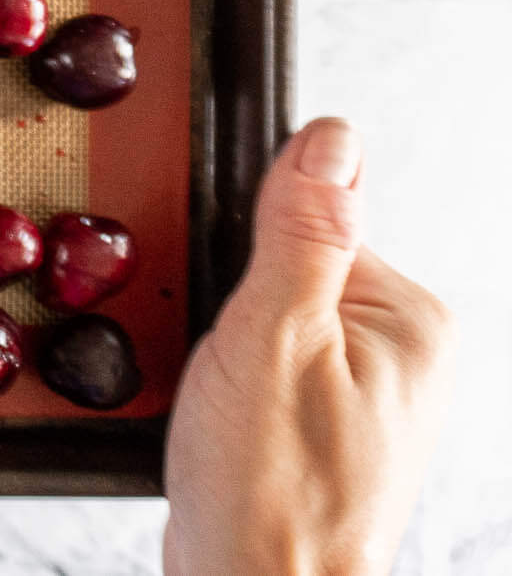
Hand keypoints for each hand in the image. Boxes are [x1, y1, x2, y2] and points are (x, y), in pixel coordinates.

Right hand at [165, 117, 453, 575]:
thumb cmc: (270, 489)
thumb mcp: (272, 338)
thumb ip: (300, 235)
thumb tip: (330, 139)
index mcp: (407, 318)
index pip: (307, 226)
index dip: (242, 259)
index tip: (231, 315)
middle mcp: (399, 351)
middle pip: (281, 271)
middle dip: (229, 310)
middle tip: (224, 371)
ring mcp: (362, 391)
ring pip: (260, 319)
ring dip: (220, 350)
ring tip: (222, 408)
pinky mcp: (320, 421)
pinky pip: (257, 363)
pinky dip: (224, 382)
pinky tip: (222, 424)